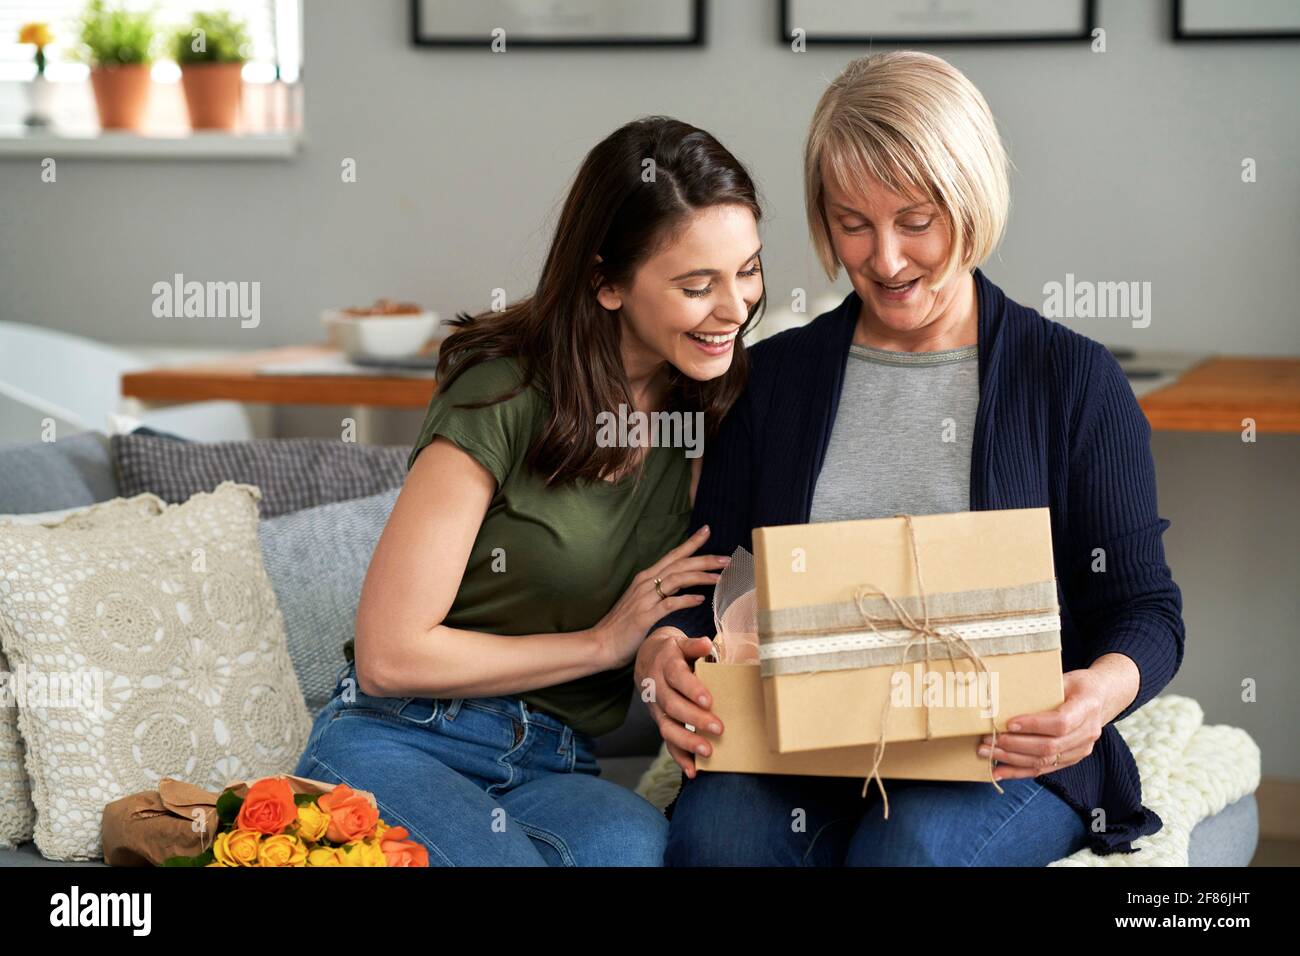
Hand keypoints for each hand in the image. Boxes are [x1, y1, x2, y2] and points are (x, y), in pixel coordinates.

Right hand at [590, 525, 729, 668]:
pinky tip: (700, 599)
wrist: (601, 644)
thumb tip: (680, 589)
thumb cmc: (622, 627)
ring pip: (677, 579)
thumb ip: (660, 593)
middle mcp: (645, 583)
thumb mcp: (642, 603)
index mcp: (645, 578)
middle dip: (704, 559)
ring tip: (720, 577)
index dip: (690, 543)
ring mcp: (644, 598)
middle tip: (727, 558)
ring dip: (700, 576)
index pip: (672, 555)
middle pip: (679, 564)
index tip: (707, 530)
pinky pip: (669, 603)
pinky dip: (685, 599)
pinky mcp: (644, 616)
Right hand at [634, 625, 721, 778]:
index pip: (677, 678)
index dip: (692, 689)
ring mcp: (657, 708)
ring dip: (687, 741)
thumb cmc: (672, 652)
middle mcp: (657, 688)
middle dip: (695, 719)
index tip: (709, 700)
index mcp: (665, 665)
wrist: (645, 658)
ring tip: (708, 751)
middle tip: (719, 728)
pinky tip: (692, 771)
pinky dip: (679, 757)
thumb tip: (707, 643)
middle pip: (673, 706)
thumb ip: (694, 646)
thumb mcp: (680, 643)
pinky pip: (667, 741)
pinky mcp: (660, 721)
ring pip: (667, 727)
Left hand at [976, 668, 1111, 778]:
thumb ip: (1041, 688)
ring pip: (1044, 761)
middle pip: (1049, 746)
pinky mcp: (1072, 759)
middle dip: (1015, 745)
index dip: (1034, 725)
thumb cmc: (1077, 684)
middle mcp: (1087, 732)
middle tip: (989, 739)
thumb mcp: (1064, 678)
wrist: (1101, 697)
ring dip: (1012, 759)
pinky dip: (1019, 772)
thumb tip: (1004, 695)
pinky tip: (999, 771)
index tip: (1009, 723)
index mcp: (1087, 708)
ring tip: (987, 753)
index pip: (1061, 722)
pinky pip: (1044, 769)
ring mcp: (1081, 749)